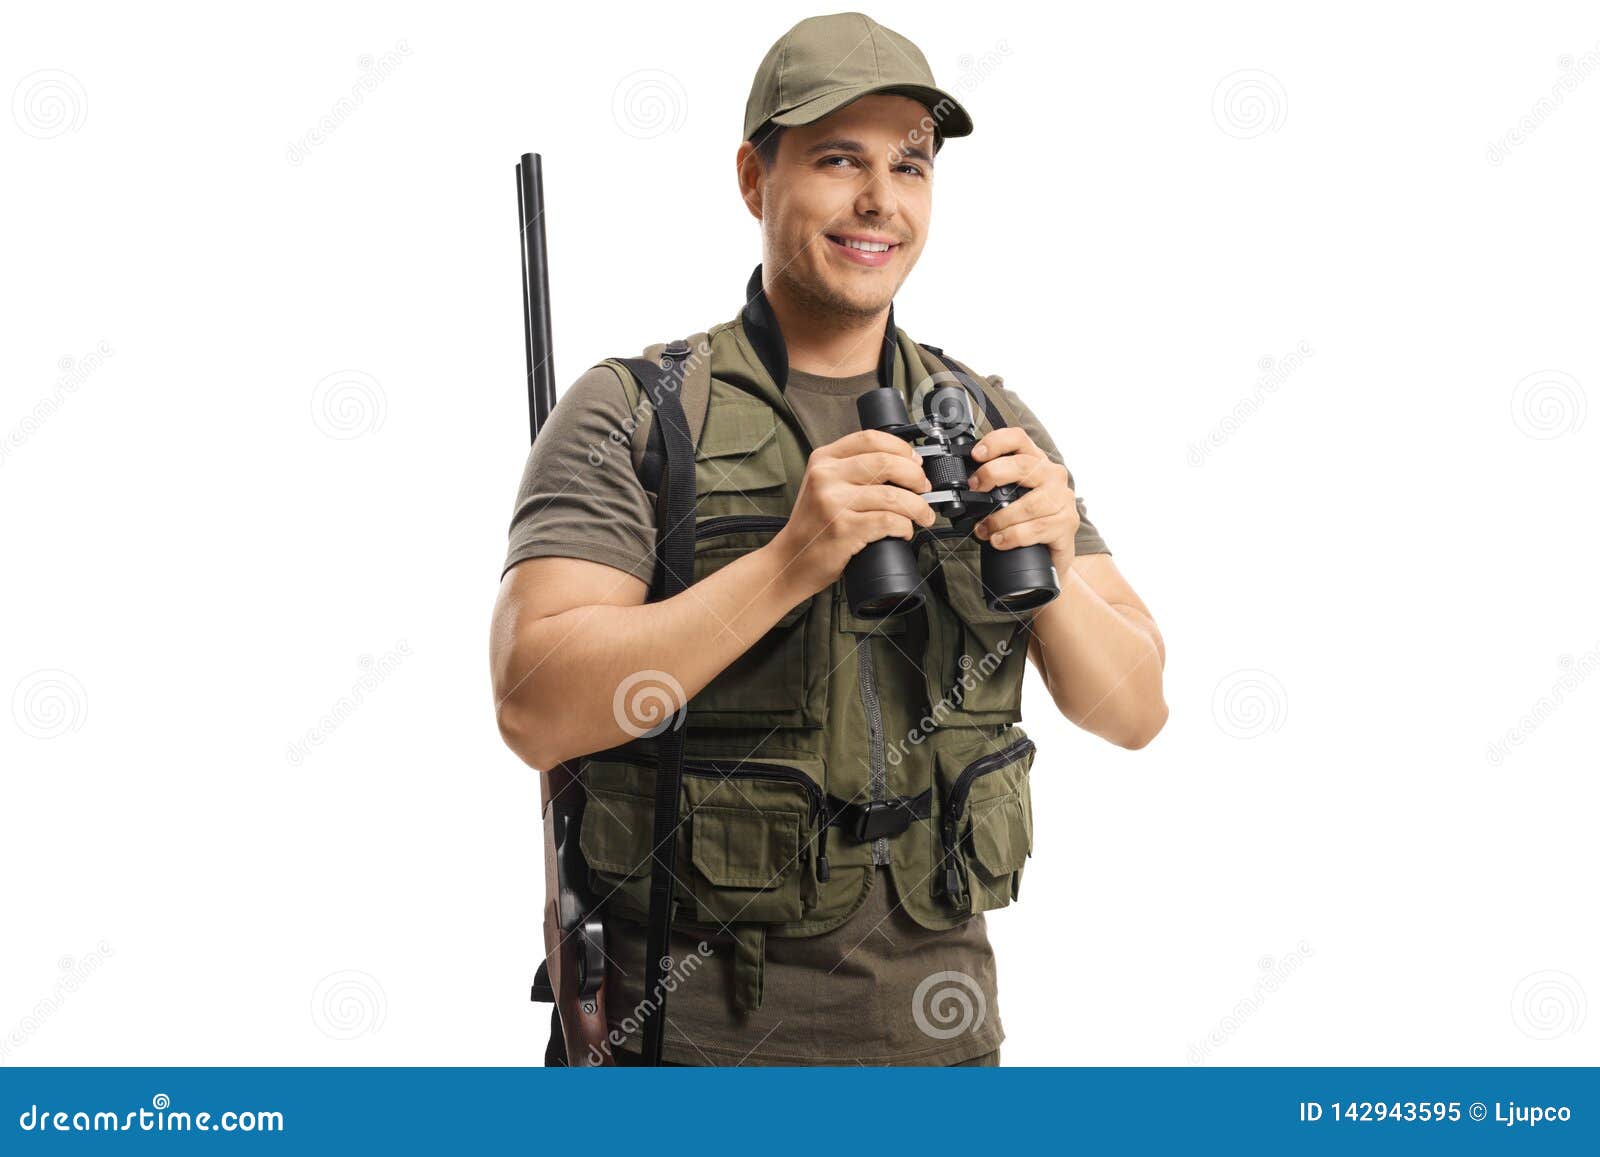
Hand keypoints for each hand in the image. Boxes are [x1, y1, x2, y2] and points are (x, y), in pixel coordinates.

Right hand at [769, 430, 935, 599]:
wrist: (789, 560)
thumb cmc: (812, 526)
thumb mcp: (823, 485)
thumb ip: (851, 470)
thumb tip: (902, 466)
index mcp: (824, 459)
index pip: (871, 439)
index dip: (901, 448)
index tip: (916, 461)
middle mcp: (826, 476)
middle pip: (886, 463)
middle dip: (915, 476)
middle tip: (923, 489)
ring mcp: (833, 502)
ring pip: (893, 495)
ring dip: (918, 507)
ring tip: (923, 515)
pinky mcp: (843, 529)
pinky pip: (889, 521)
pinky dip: (905, 527)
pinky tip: (904, 531)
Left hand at [966, 427, 1079, 569]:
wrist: (1053, 552)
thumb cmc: (1029, 519)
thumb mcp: (1012, 496)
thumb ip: (995, 486)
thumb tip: (965, 486)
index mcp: (1036, 462)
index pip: (1019, 439)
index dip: (996, 442)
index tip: (977, 454)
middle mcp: (1052, 476)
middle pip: (1023, 465)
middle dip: (992, 475)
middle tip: (974, 489)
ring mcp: (1063, 499)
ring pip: (1028, 504)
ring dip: (999, 518)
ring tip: (984, 529)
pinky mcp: (1067, 524)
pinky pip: (1036, 528)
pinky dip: (1012, 536)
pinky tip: (999, 541)